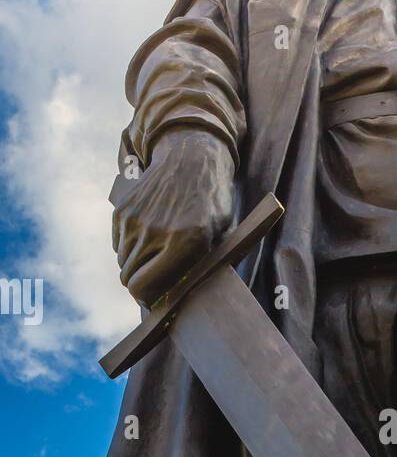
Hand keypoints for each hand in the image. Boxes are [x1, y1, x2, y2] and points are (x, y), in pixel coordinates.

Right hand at [112, 130, 235, 305]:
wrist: (192, 157)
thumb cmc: (211, 201)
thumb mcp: (218, 235)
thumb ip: (198, 266)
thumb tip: (176, 297)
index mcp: (184, 243)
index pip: (144, 289)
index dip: (148, 300)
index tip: (154, 299)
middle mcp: (155, 233)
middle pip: (129, 279)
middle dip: (140, 285)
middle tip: (155, 281)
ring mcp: (136, 220)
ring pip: (123, 263)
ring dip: (135, 265)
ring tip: (155, 255)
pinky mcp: (123, 210)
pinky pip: (118, 244)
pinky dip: (128, 247)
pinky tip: (148, 236)